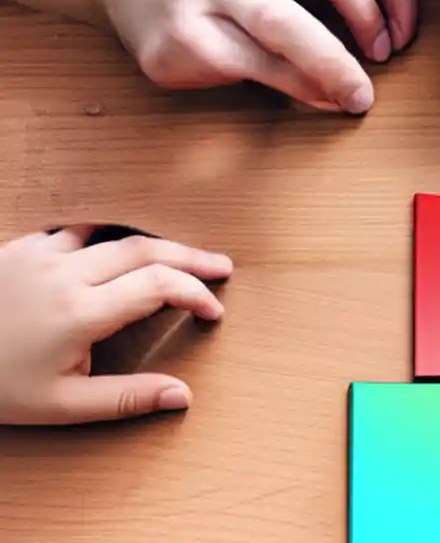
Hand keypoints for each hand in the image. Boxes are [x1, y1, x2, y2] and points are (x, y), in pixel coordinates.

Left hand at [0, 226, 231, 424]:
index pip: (159, 285)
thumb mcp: (61, 406)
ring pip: (112, 233)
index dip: (196, 293)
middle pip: (146, 249)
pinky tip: (111, 251)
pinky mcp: (18, 248)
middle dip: (191, 257)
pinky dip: (103, 237)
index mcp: (80, 312)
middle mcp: (65, 274)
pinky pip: (73, 231)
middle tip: (221, 267)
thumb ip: (125, 398)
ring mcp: (39, 254)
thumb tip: (182, 396)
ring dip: (151, 243)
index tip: (214, 310)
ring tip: (176, 255)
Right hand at [92, 0, 387, 113]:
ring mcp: (177, 20)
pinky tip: (275, 81)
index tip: (384, 42)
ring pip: (257, 65)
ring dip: (305, 88)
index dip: (364, 11)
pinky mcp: (164, 60)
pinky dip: (259, 84)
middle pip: (281, 25)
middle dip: (331, 65)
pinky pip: (229, 78)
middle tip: (363, 96)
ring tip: (338, 99)